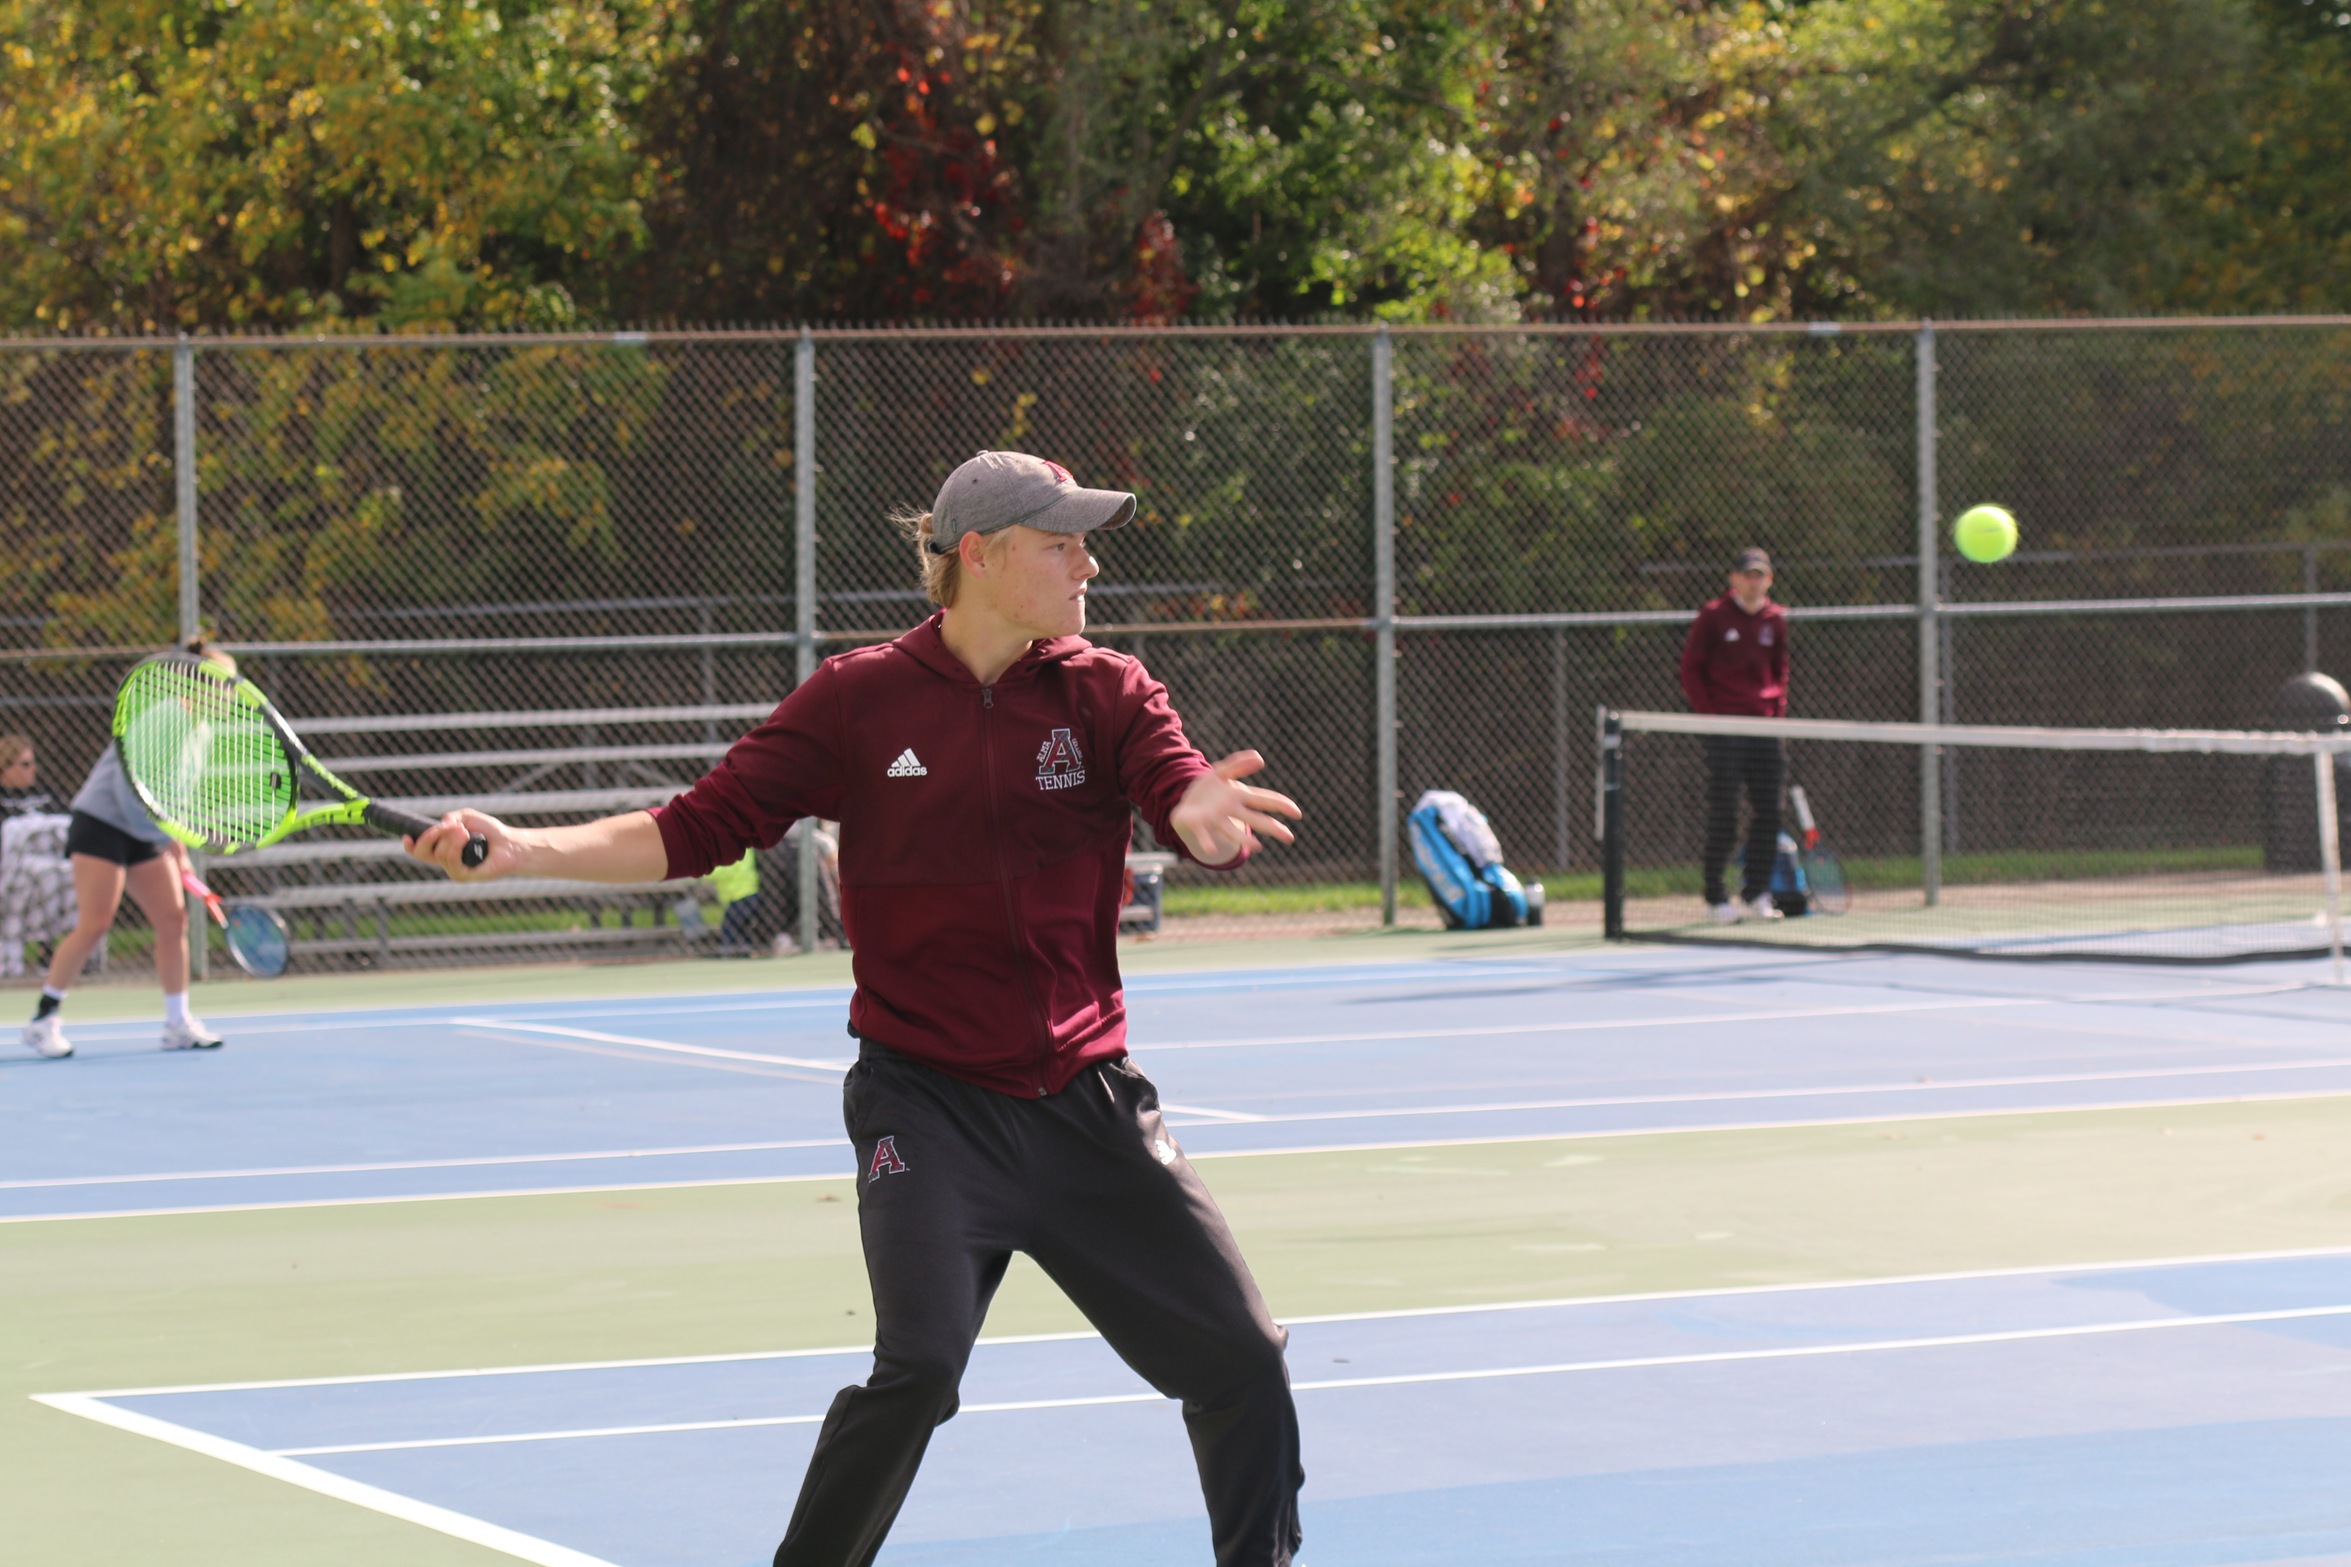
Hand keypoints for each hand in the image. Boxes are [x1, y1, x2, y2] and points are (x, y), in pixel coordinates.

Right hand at [406, 808, 520, 881]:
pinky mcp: (462, 876)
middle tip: (446, 827)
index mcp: (442, 847)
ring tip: (465, 831)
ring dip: (450, 838)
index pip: (419, 851)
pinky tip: (467, 838)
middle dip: (429, 837)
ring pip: (439, 854)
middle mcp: (445, 860)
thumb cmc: (490, 831)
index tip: (407, 837)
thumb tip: (440, 827)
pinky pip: (451, 862)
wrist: (510, 843)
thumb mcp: (467, 817)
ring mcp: (453, 869)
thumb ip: (450, 818)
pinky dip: (456, 847)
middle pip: (422, 853)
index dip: (410, 845)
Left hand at [1169, 751, 1300, 866]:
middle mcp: (1231, 811)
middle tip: (1290, 838)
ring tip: (1257, 847)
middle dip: (1273, 828)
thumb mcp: (1221, 771)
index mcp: (1239, 796)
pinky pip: (1204, 835)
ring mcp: (1215, 820)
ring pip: (1232, 831)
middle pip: (1256, 819)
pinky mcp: (1198, 825)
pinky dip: (1207, 843)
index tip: (1297, 813)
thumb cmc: (1207, 790)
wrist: (1183, 804)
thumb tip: (1259, 758)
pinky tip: (1212, 850)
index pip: (1265, 800)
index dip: (1281, 805)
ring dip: (1244, 840)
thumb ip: (1239, 764)